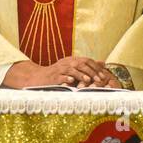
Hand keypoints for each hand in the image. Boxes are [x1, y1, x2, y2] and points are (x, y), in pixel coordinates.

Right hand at [1, 58, 117, 88]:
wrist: (38, 78)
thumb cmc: (58, 74)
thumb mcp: (73, 68)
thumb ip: (88, 66)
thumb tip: (103, 63)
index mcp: (72, 60)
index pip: (86, 60)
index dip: (96, 67)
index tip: (104, 76)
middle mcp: (66, 63)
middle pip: (80, 64)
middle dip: (91, 72)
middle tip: (99, 79)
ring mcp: (58, 69)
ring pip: (71, 70)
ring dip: (80, 75)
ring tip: (88, 80)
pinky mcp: (52, 77)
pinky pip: (60, 77)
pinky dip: (66, 78)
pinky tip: (71, 82)